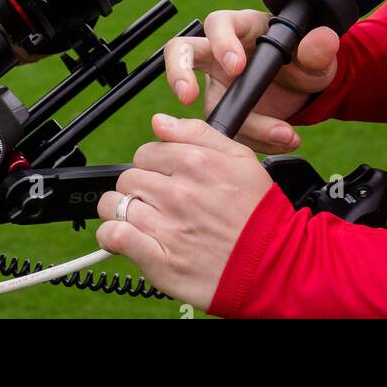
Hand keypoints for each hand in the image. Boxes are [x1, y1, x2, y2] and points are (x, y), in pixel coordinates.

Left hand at [96, 113, 273, 309]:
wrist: (274, 265)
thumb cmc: (259, 213)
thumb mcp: (240, 158)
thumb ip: (197, 133)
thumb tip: (160, 122)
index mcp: (195, 163)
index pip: (146, 152)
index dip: (153, 164)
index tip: (164, 177)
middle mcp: (178, 192)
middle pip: (129, 177)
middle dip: (139, 187)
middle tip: (158, 201)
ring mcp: (166, 226)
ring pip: (115, 205)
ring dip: (123, 211)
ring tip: (143, 220)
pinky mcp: (159, 260)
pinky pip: (114, 236)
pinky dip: (111, 236)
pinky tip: (125, 237)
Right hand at [164, 9, 338, 153]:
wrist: (307, 89)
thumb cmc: (304, 59)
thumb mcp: (318, 54)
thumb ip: (319, 48)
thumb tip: (322, 41)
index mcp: (243, 27)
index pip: (219, 24)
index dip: (221, 43)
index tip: (237, 67)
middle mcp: (220, 52)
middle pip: (181, 51)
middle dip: (179, 72)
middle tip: (187, 96)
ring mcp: (218, 83)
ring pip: (205, 102)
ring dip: (238, 124)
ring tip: (279, 134)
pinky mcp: (224, 110)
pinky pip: (227, 127)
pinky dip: (252, 140)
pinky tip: (280, 141)